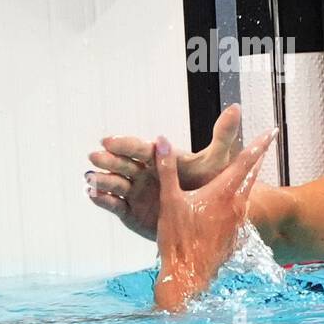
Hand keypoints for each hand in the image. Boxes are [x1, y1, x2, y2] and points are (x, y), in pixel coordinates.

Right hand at [86, 104, 242, 239]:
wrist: (208, 216)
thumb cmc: (210, 183)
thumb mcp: (217, 161)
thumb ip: (222, 135)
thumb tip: (235, 108)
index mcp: (159, 158)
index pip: (139, 148)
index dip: (125, 144)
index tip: (109, 140)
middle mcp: (144, 172)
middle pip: (122, 164)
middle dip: (109, 160)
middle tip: (95, 156)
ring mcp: (136, 192)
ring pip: (115, 184)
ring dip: (102, 180)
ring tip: (89, 180)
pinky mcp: (131, 211)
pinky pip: (114, 205)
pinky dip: (102, 200)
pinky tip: (91, 196)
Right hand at [153, 127, 277, 310]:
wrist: (187, 277)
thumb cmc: (178, 240)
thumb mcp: (170, 201)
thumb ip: (167, 169)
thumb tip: (161, 141)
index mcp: (223, 193)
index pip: (246, 162)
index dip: (259, 145)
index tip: (271, 132)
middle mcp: (236, 206)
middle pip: (252, 176)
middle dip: (258, 159)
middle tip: (266, 145)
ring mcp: (237, 222)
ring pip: (247, 194)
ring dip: (249, 179)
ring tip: (250, 169)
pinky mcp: (234, 235)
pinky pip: (240, 211)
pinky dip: (239, 200)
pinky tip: (233, 201)